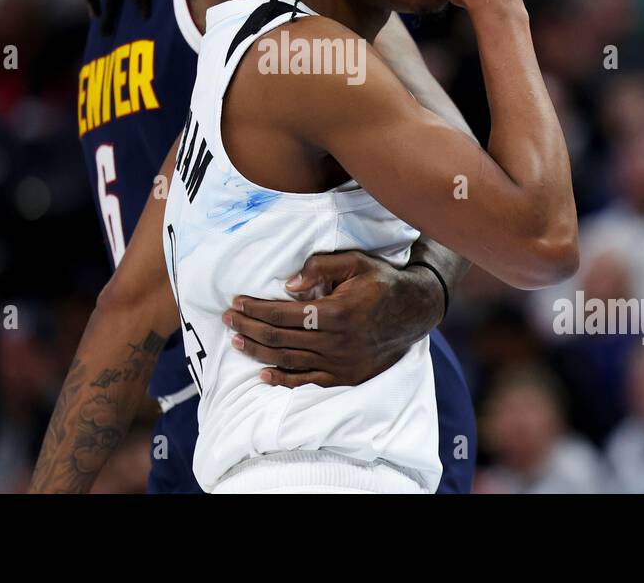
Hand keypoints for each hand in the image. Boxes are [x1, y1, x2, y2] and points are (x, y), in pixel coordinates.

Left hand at [223, 250, 443, 386]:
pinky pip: (308, 381)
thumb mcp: (354, 262)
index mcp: (338, 312)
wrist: (414, 312)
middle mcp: (338, 342)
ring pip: (289, 361)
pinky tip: (263, 374)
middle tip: (228, 320)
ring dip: (259, 353)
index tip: (237, 302)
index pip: (284, 314)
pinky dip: (283, 379)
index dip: (256, 310)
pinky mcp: (346, 377)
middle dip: (250, 329)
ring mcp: (342, 363)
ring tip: (237, 343)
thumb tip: (287, 283)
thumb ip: (320, 267)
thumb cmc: (380, 281)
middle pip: (281, 339)